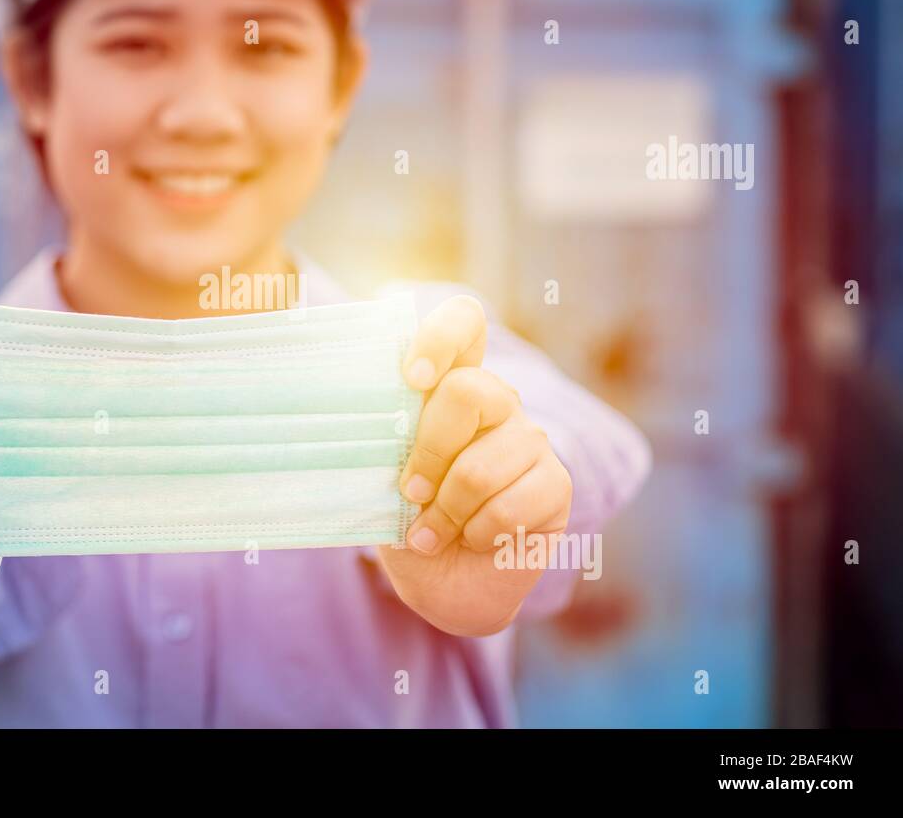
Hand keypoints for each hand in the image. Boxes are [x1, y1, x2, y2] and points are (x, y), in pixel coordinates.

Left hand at [375, 296, 572, 636]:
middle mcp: (496, 401)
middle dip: (428, 452)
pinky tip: (473, 541)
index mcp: (449, 386)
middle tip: (409, 492)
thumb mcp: (381, 481)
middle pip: (468, 391)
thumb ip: (381, 446)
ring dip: (445, 513)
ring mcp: (530, 440)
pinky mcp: (555, 483)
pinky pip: (509, 506)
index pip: (464, 322)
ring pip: (480, 465)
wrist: (446, 586)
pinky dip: (477, 535)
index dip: (441, 338)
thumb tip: (352, 428)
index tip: (412, 378)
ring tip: (430, 535)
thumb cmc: (408, 522)